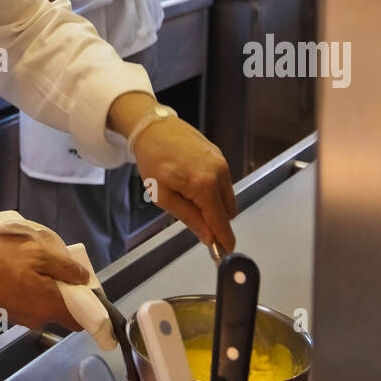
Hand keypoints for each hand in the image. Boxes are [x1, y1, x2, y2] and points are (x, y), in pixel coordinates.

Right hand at [0, 228, 89, 332]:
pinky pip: (29, 304)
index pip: (80, 321)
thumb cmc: (3, 261)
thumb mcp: (39, 255)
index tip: (85, 288)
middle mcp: (39, 319)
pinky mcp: (8, 313)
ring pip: (44, 307)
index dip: (88, 306)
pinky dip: (31, 292)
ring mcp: (22, 318)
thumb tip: (84, 279)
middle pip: (61, 312)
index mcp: (50, 307)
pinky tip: (22, 273)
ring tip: (37, 266)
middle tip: (58, 269)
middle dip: (65, 294)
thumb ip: (65, 268)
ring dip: (46, 291)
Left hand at [133, 110, 236, 251]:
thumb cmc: (153, 161)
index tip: (225, 253)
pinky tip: (192, 181)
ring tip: (188, 194)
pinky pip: (223, 182)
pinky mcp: (219, 155)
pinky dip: (212, 189)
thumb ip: (189, 218)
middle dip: (215, 220)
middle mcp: (219, 173)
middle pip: (228, 211)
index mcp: (204, 185)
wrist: (152, 127)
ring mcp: (221, 162)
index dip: (223, 240)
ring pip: (227, 197)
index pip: (221, 221)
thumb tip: (208, 238)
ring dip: (214, 204)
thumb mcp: (163, 196)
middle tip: (192, 216)